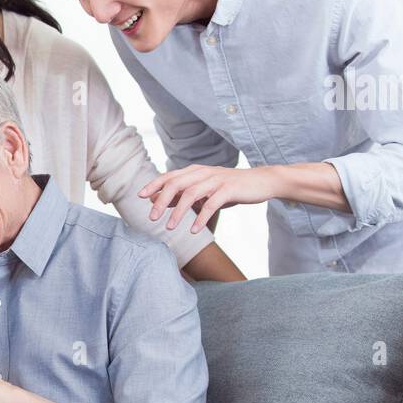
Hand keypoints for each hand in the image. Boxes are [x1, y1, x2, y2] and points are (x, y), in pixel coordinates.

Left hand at [140, 165, 281, 233]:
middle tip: (151, 218)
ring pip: (191, 194)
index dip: (154, 185)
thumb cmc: (229, 187)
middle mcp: (203, 173)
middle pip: (176, 184)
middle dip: (161, 201)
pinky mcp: (229, 190)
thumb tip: (158, 202)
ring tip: (169, 227)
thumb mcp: (204, 190)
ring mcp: (217, 180)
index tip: (140, 196)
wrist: (261, 181)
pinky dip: (201, 218)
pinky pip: (211, 204)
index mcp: (195, 171)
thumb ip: (182, 195)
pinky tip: (194, 230)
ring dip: (178, 212)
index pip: (170, 176)